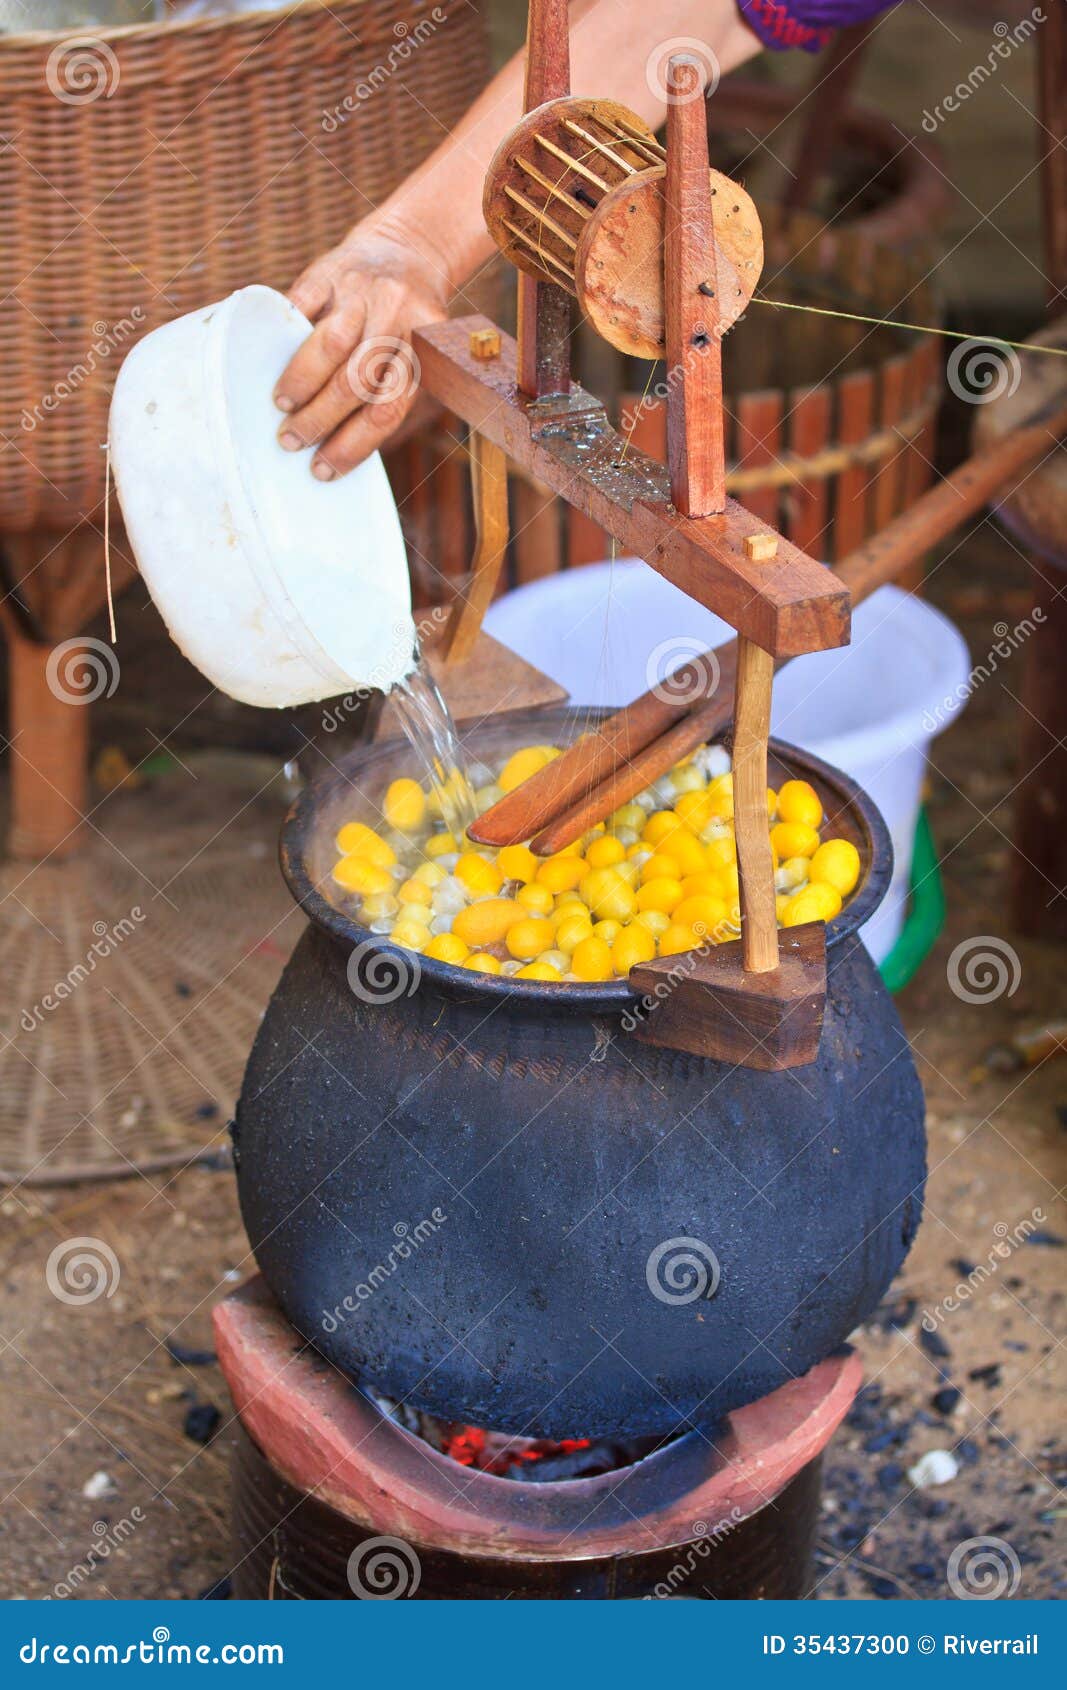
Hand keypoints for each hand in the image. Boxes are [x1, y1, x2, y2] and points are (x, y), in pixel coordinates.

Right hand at [274, 225, 450, 479]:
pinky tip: (269, 360)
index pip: (385, 410)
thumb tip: (335, 445)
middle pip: (355, 381)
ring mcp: (364, 293)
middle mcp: (397, 321)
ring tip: (280, 405)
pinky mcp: (332, 271)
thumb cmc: (402, 324)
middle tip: (291, 442)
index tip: (323, 468)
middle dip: (320, 420)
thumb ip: (384, 391)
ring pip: (332, 344)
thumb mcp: (410, 354)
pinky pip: (304, 305)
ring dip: (301, 381)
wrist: (405, 250)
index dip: (352, 444)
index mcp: (421, 352)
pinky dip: (286, 335)